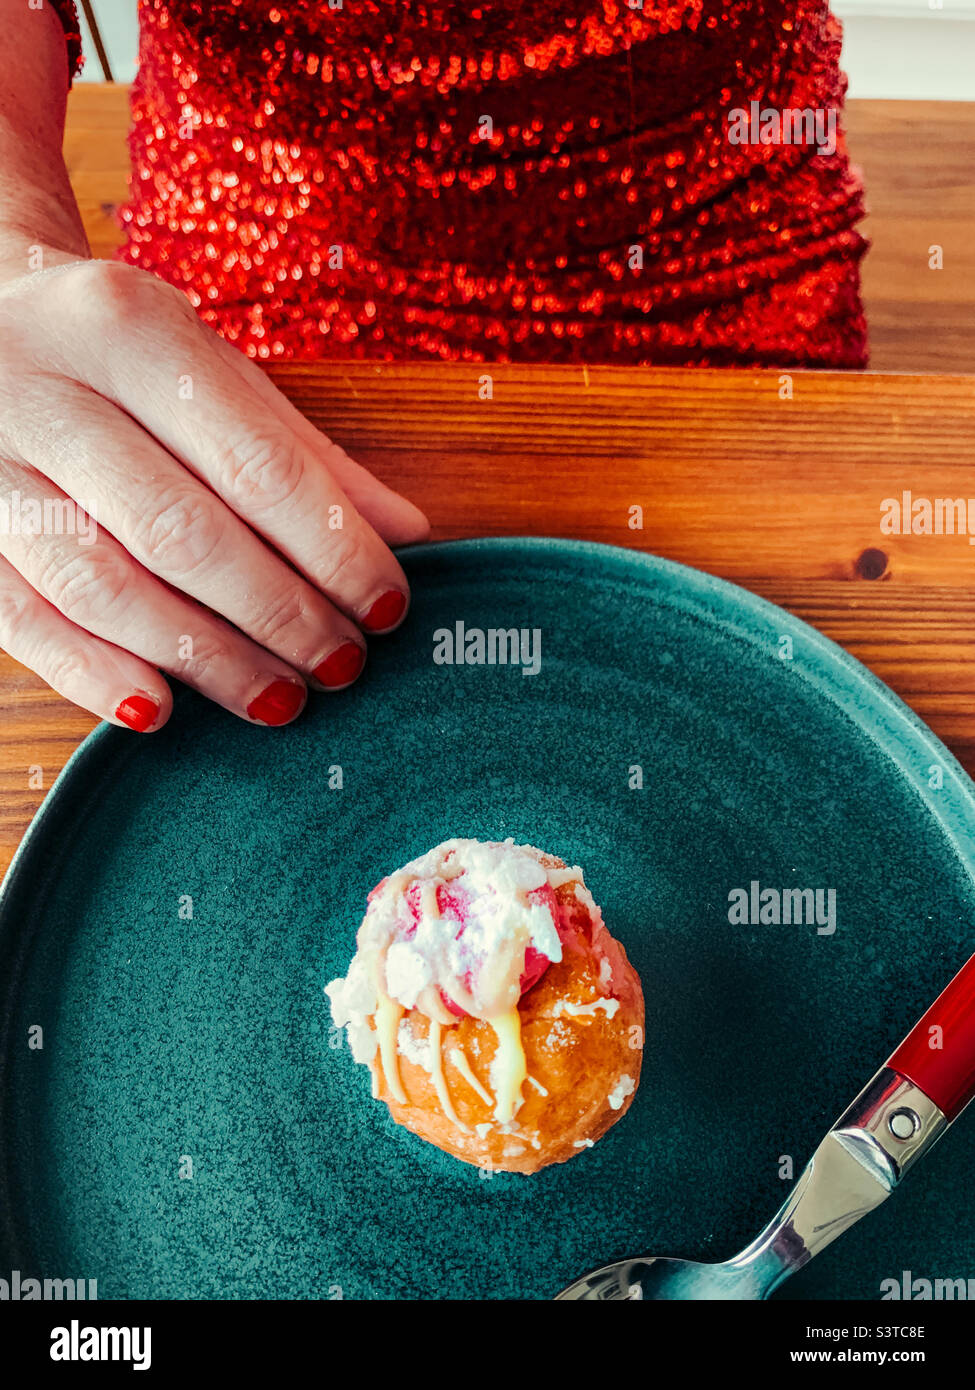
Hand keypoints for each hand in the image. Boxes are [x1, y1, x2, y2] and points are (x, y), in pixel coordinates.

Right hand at [0, 256, 427, 730]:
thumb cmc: (114, 355)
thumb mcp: (208, 367)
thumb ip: (302, 450)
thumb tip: (407, 532)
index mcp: (127, 329)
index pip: (255, 462)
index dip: (331, 548)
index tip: (386, 608)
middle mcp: (41, 389)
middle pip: (181, 532)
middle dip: (276, 614)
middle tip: (340, 665)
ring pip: (101, 586)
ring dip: (202, 658)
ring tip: (277, 699)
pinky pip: (20, 620)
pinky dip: (91, 673)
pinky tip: (159, 710)